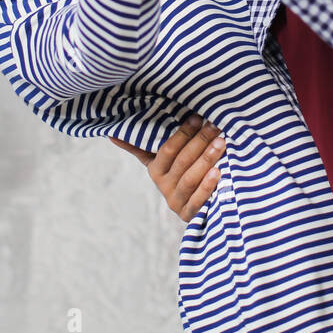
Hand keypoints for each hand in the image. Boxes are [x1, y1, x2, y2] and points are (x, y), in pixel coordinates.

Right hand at [108, 112, 225, 221]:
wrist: (192, 208)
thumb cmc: (178, 176)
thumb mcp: (160, 162)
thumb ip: (141, 147)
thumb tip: (112, 135)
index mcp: (156, 169)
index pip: (168, 150)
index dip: (182, 134)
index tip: (197, 118)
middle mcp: (163, 186)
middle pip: (182, 162)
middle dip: (200, 142)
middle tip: (215, 126)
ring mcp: (176, 201)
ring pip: (190, 179)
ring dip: (206, 159)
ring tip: (221, 143)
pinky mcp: (189, 214)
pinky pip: (198, 200)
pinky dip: (208, 186)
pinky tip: (218, 172)